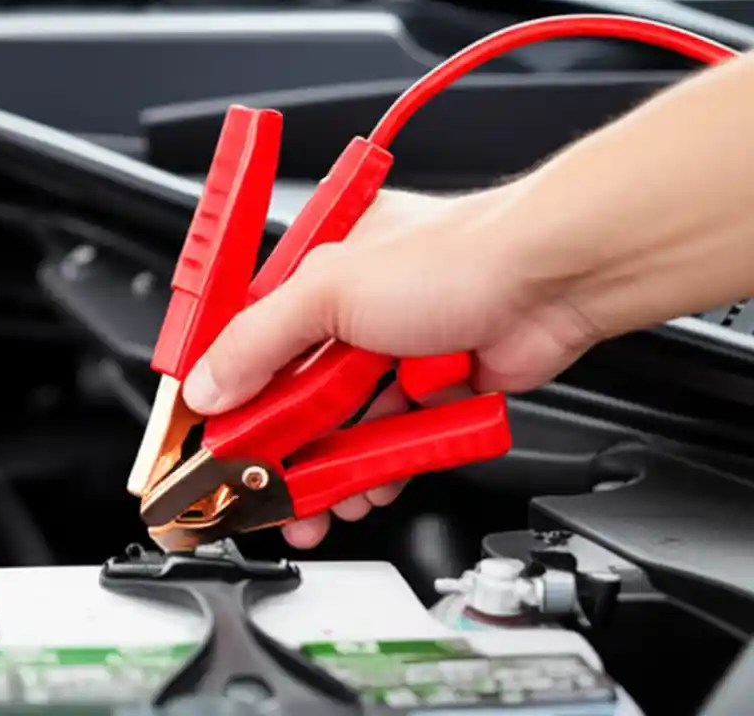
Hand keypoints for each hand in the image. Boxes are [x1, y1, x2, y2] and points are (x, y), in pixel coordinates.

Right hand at [181, 186, 602, 548]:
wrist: (554, 279)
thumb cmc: (458, 254)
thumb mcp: (327, 292)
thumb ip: (256, 343)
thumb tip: (206, 384)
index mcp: (313, 275)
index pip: (246, 341)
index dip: (224, 394)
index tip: (209, 440)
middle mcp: (350, 311)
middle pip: (293, 394)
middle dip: (276, 449)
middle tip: (261, 491)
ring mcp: (392, 351)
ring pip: (344, 424)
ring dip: (329, 469)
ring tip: (319, 506)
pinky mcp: (433, 388)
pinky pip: (393, 439)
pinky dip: (381, 467)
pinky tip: (372, 487)